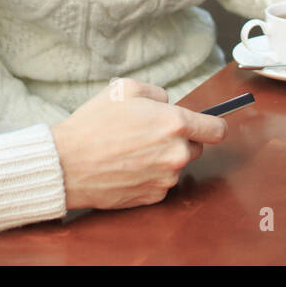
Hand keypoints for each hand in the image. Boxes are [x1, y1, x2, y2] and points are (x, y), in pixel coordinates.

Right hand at [49, 79, 227, 210]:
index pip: (217, 129)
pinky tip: (126, 167)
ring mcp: (165, 179)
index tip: (207, 126)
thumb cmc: (94, 123)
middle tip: (150, 135)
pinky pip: (160, 183)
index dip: (213, 125)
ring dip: (162, 159)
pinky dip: (149, 176)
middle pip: (196, 148)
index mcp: (174, 124)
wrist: (67, 164)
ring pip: (176, 166)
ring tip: (130, 151)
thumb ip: (157, 93)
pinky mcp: (152, 198)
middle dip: (180, 141)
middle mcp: (176, 154)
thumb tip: (168, 103)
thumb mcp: (125, 89)